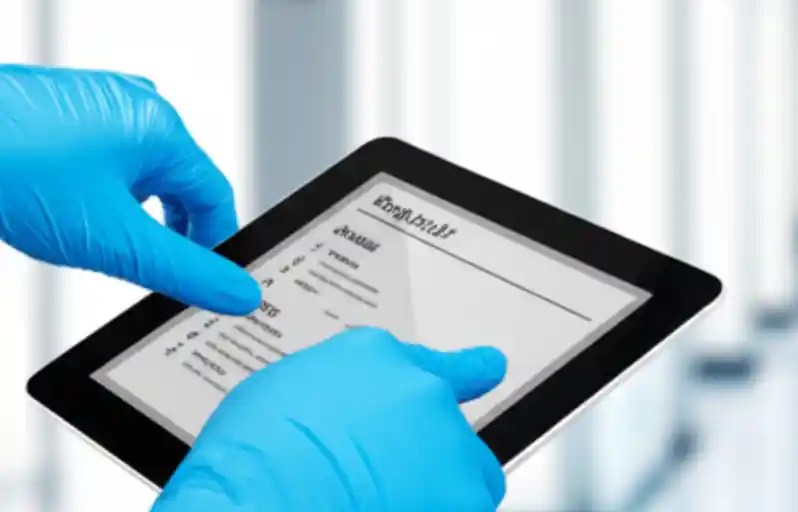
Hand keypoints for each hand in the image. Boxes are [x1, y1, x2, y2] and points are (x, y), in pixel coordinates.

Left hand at [0, 65, 259, 312]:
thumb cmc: (10, 168)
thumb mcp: (110, 240)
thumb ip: (183, 271)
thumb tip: (236, 291)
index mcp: (161, 126)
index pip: (215, 196)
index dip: (213, 247)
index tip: (203, 283)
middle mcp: (135, 105)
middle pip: (178, 185)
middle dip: (163, 232)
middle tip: (140, 270)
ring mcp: (96, 102)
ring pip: (136, 174)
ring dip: (124, 214)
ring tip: (87, 237)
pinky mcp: (61, 109)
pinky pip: (101, 159)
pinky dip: (93, 193)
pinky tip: (59, 210)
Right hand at [153, 328, 507, 511]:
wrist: (256, 506)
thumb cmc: (250, 465)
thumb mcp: (279, 399)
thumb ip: (335, 398)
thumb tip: (346, 418)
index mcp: (372, 357)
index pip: (422, 360)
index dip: (459, 370)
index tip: (488, 366)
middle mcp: (418, 388)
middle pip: (442, 421)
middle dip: (423, 452)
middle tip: (387, 486)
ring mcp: (446, 438)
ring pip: (466, 470)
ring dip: (439, 488)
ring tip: (385, 507)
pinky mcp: (465, 491)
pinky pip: (468, 504)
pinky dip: (443, 511)